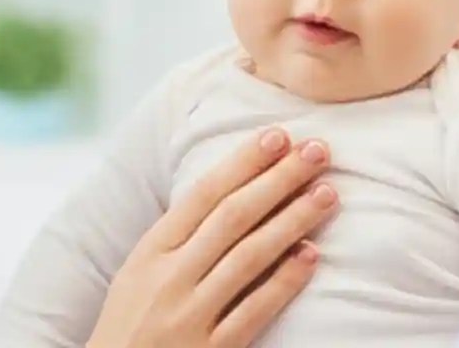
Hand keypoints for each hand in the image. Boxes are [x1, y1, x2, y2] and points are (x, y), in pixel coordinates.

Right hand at [88, 129, 337, 347]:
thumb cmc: (130, 324)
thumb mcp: (139, 273)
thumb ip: (177, 238)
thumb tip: (227, 192)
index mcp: (150, 251)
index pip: (203, 194)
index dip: (243, 162)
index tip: (278, 135)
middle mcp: (169, 277)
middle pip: (233, 217)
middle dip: (279, 179)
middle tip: (318, 151)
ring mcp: (189, 315)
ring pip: (249, 257)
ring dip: (292, 221)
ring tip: (327, 195)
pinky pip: (254, 311)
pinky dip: (285, 282)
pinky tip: (312, 257)